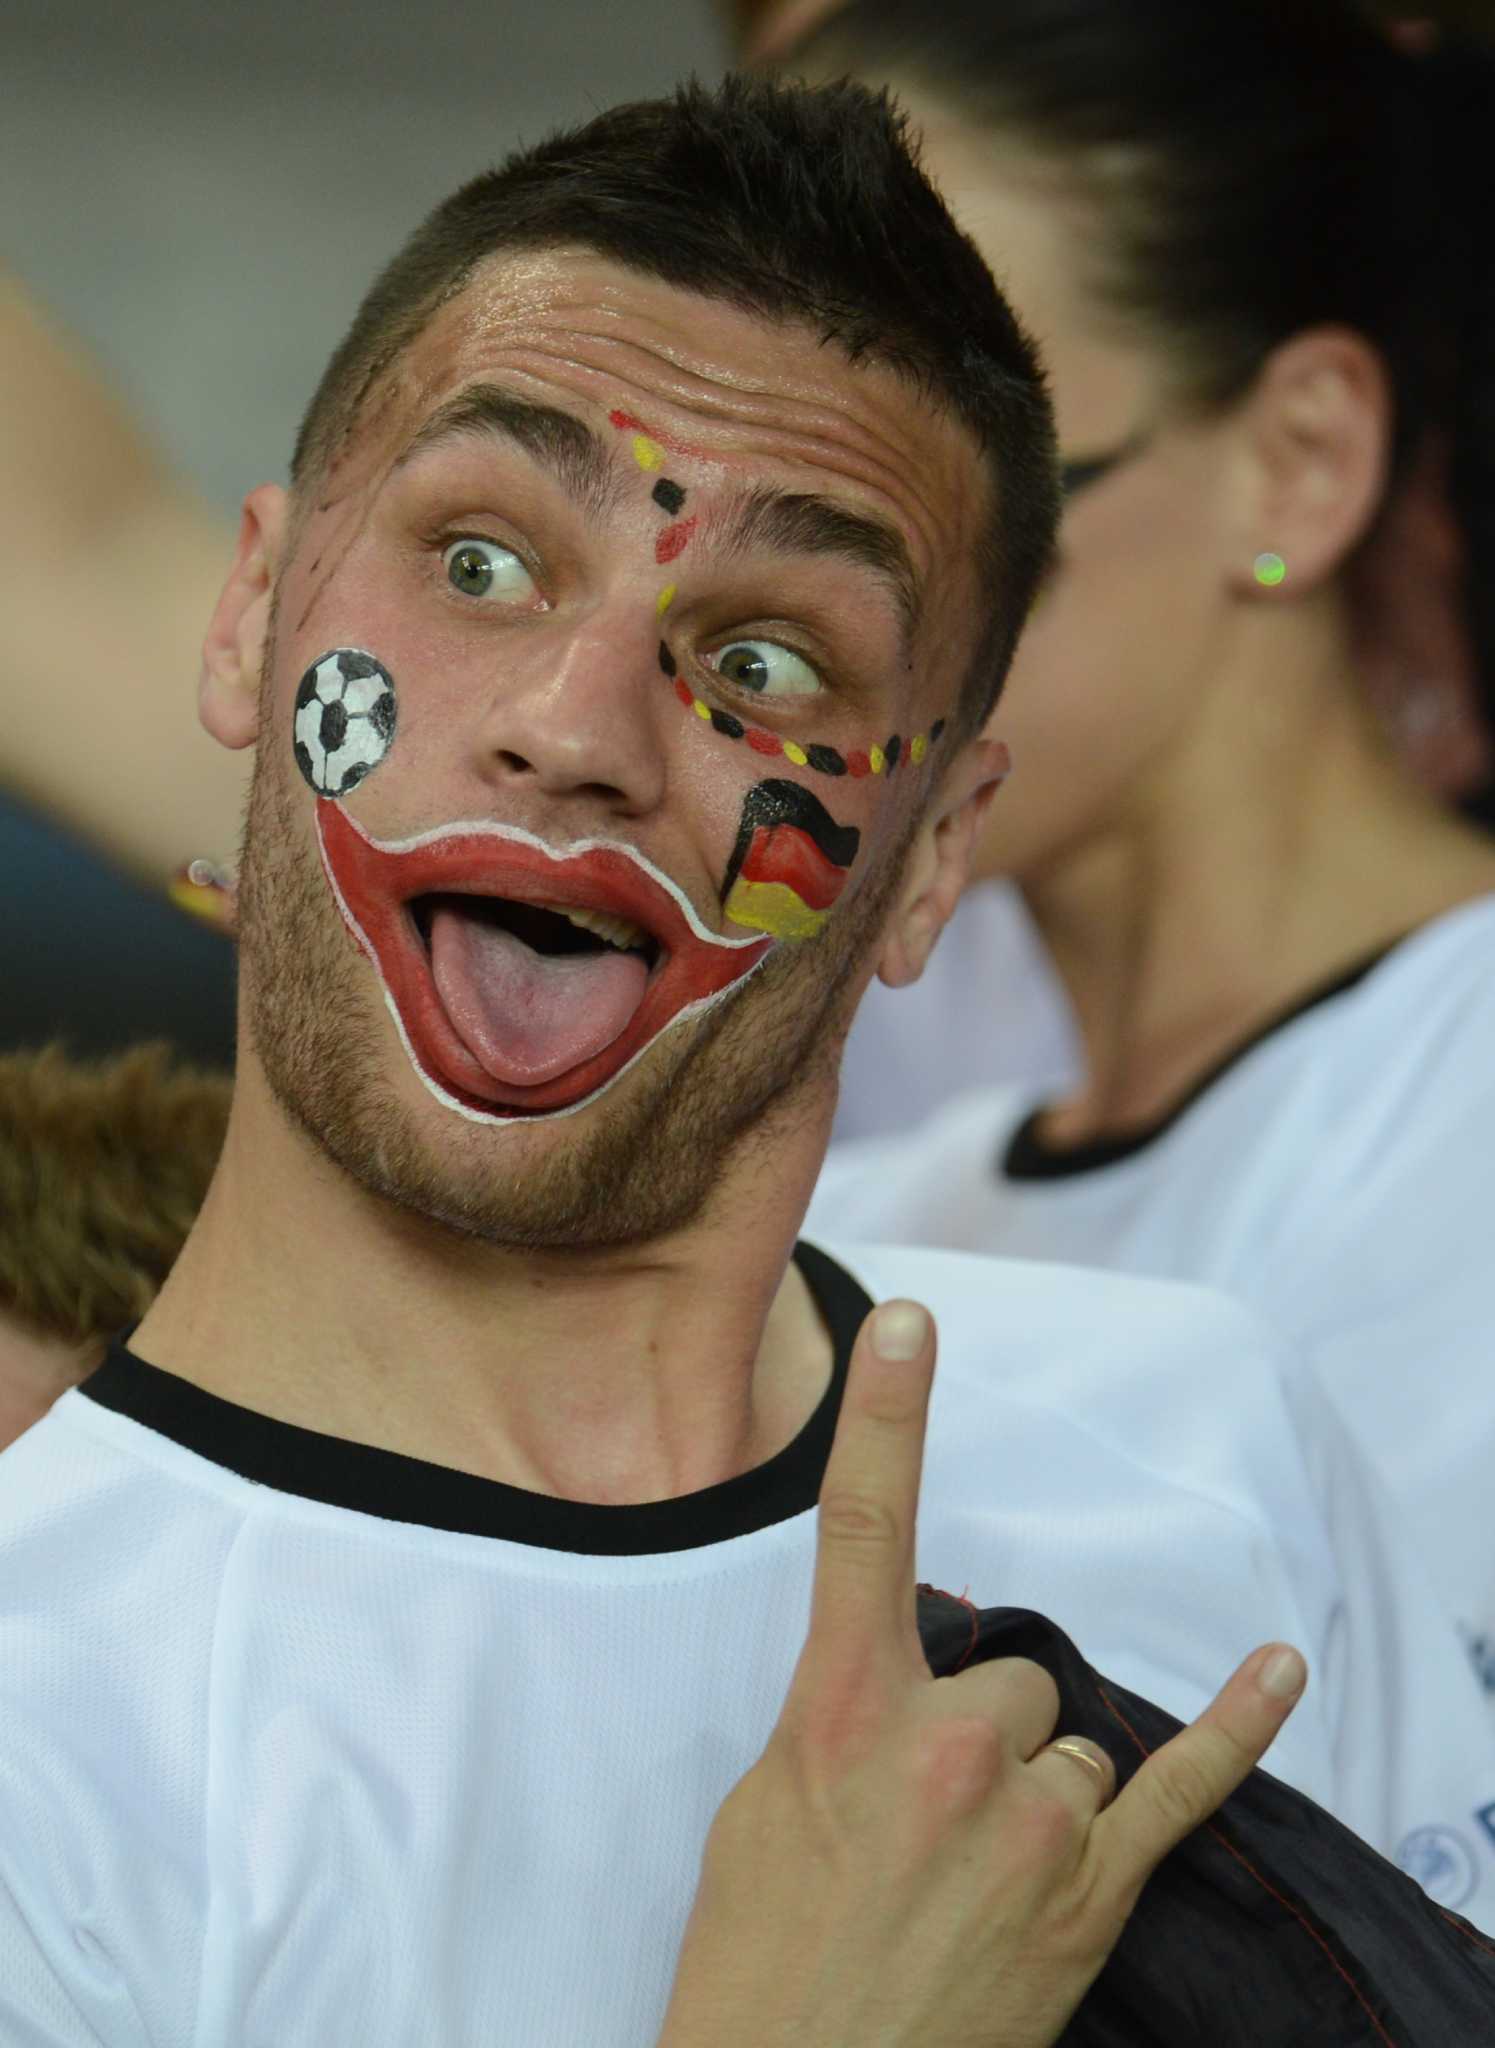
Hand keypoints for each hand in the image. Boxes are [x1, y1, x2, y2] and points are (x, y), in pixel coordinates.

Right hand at [659, 1298, 1306, 2047]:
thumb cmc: (758, 1961)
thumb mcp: (764, 1806)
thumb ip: (846, 1713)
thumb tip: (911, 1682)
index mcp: (841, 1714)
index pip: (863, 1528)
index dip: (888, 1414)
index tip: (912, 1324)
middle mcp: (947, 1751)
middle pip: (1008, 1673)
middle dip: (975, 1734)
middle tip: (921, 1831)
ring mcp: (1030, 1823)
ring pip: (1068, 1741)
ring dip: (1032, 1790)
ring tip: (970, 1882)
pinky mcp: (1090, 1895)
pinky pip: (1182, 1790)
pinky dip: (1236, 1726)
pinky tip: (1279, 1671)